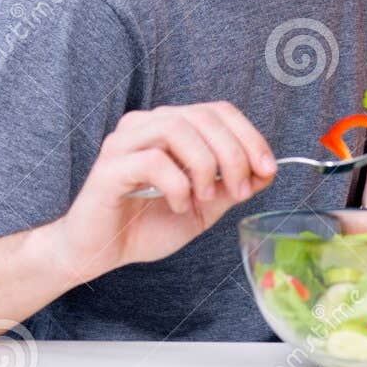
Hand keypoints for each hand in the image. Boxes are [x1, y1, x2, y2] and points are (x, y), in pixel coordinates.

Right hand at [44, 104, 276, 283]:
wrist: (98, 255)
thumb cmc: (145, 226)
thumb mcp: (203, 208)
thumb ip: (231, 187)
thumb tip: (267, 171)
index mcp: (170, 127)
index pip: (218, 111)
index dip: (249, 136)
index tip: (268, 169)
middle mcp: (147, 125)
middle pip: (203, 116)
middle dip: (234, 154)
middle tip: (239, 191)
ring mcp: (125, 142)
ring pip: (178, 129)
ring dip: (205, 166)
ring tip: (204, 198)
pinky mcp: (109, 166)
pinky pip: (152, 160)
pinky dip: (176, 184)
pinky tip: (177, 205)